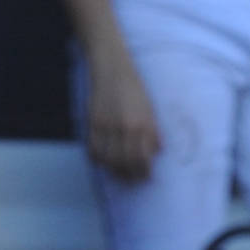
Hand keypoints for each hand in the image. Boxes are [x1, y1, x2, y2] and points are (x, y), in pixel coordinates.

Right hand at [84, 44, 161, 184]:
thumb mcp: (150, 108)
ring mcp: (106, 126)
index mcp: (142, 124)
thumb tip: (157, 152)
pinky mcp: (92, 123)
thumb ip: (153, 131)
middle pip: (124, 163)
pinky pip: (93, 150)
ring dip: (114, 171)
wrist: (112, 69)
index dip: (144, 172)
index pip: (142, 158)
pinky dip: (98, 160)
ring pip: (108, 160)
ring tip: (119, 173)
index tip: (146, 176)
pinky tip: (104, 162)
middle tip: (134, 180)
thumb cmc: (134, 88)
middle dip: (130, 175)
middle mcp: (124, 128)